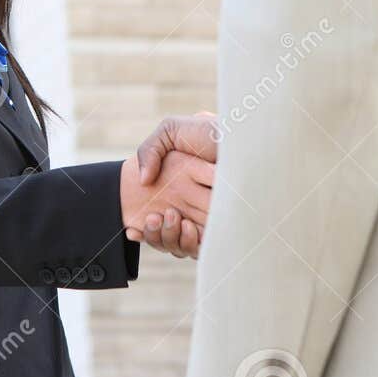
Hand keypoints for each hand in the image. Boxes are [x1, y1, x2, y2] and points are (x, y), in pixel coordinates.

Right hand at [122, 111, 218, 253]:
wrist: (244, 137)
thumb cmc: (209, 131)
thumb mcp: (171, 130)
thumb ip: (150, 151)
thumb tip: (144, 180)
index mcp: (182, 186)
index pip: (158, 215)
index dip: (146, 224)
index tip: (133, 225)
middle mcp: (193, 204)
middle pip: (168, 231)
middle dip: (156, 232)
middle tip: (151, 218)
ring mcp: (208, 217)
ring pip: (181, 242)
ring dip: (169, 236)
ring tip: (170, 216)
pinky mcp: (224, 226)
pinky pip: (202, 246)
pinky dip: (189, 243)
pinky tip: (185, 226)